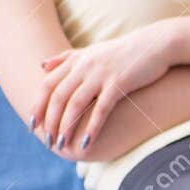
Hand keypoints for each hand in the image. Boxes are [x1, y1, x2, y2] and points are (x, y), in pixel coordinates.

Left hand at [33, 25, 176, 154]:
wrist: (156, 43)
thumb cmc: (125, 50)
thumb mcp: (92, 50)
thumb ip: (66, 58)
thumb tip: (41, 65)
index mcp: (77, 60)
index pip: (47, 85)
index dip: (37, 106)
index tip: (33, 125)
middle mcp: (85, 66)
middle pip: (58, 97)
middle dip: (50, 122)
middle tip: (48, 141)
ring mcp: (101, 74)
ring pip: (75, 104)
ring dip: (66, 127)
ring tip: (62, 145)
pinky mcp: (120, 83)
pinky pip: (101, 109)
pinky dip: (92, 127)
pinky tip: (87, 142)